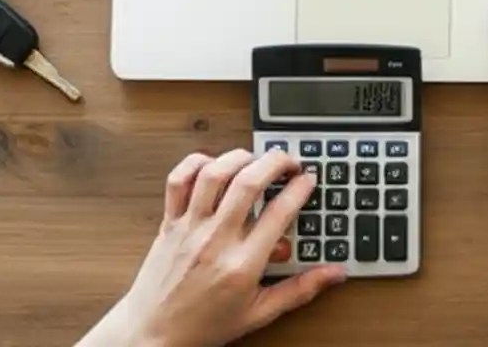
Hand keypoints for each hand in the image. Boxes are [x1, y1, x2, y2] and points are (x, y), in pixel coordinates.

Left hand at [78, 150, 345, 346]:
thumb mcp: (259, 313)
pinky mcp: (169, 223)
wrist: (153, 335)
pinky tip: (213, 165)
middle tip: (289, 161)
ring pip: (214, 174)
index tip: (308, 180)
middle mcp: (215, 240)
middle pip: (248, 183)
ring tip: (255, 160)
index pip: (279, 213)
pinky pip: (178, 181)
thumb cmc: (203, 326)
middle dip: (276, 162)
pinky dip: (196, 164)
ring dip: (239, 158)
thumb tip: (334, 274)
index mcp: (242, 265)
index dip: (299, 189)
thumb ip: (300, 289)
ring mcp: (189, 228)